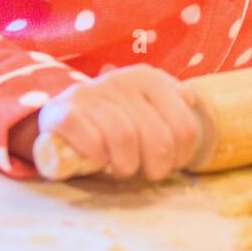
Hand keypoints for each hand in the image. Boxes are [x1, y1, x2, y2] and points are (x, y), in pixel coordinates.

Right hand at [35, 64, 202, 180]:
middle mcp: (120, 80)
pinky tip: (98, 158)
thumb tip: (191, 100)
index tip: (170, 164)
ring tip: (122, 169)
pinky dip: (96, 154)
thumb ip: (170, 103)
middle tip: (145, 172)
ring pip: (125, 139)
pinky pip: (89, 137)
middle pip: (158, 139)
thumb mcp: (143, 103)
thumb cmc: (112, 115)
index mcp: (147, 78)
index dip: (181, 155)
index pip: (184, 126)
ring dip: (126, 165)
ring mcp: (90, 94)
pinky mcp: (62, 111)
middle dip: (156, 166)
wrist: (60, 113)